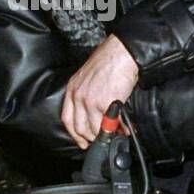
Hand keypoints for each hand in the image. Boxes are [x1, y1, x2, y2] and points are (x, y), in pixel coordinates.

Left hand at [61, 34, 138, 148]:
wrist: (121, 52)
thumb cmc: (109, 60)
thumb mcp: (88, 76)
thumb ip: (86, 93)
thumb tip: (93, 112)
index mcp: (73, 89)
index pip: (67, 119)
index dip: (75, 134)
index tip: (82, 142)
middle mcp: (78, 96)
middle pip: (79, 128)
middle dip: (91, 138)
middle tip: (102, 140)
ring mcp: (90, 101)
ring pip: (94, 129)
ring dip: (106, 135)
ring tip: (116, 134)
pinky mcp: (104, 103)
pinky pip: (110, 124)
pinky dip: (119, 130)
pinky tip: (125, 129)